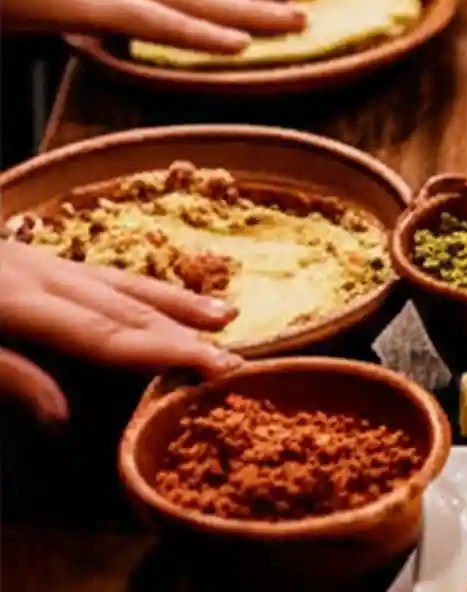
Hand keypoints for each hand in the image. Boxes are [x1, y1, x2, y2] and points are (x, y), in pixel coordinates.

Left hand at [0, 242, 242, 423]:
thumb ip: (5, 374)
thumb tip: (60, 418)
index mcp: (15, 299)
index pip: (105, 332)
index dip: (164, 350)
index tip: (216, 367)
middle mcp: (38, 273)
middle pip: (124, 306)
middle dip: (184, 331)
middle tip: (233, 358)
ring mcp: (36, 260)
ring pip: (119, 281)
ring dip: (175, 302)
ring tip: (224, 314)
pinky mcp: (29, 258)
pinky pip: (100, 273)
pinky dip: (138, 288)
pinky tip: (156, 297)